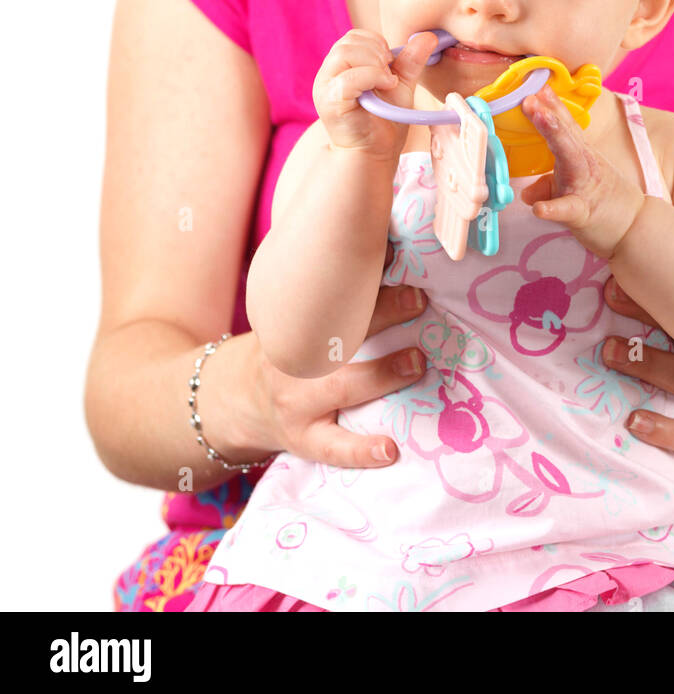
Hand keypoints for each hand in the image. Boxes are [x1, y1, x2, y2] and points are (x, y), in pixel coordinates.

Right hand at [251, 245, 429, 466]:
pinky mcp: (305, 440)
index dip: (360, 273)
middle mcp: (294, 360)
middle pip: (338, 333)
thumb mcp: (297, 314)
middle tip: (418, 299)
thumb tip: (387, 242)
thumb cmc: (287, 348)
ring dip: (381, 374)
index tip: (393, 253)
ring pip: (341, 387)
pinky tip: (391, 450)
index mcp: (294, 324)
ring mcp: (297, 403)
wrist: (235, 400)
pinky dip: (362, 451)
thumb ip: (335, 289)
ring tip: (417, 361)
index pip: (329, 294)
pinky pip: (334, 448)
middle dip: (380, 314)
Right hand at [312, 28, 438, 160]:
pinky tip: (386, 87)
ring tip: (387, 82)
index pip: (353, 37)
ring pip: (346, 54)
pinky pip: (349, 77)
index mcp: (340, 67)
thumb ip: (410, 60)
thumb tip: (429, 36)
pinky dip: (373, 76)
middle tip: (390, 74)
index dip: (377, 43)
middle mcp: (328, 74)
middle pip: (348, 42)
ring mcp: (325, 87)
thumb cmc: (383, 121)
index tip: (391, 63)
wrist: (373, 153)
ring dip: (375, 63)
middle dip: (377, 52)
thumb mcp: (400, 84)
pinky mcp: (330, 101)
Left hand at [520, 85, 644, 259]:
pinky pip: (568, 209)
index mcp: (581, 156)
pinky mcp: (583, 213)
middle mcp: (584, 165)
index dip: (553, 106)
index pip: (566, 127)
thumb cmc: (603, 206)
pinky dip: (553, 208)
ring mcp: (584, 187)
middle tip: (530, 97)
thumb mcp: (572, 191)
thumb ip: (548, 187)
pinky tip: (539, 208)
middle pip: (565, 135)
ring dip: (554, 137)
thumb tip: (526, 194)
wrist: (635, 229)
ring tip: (540, 118)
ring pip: (568, 158)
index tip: (539, 86)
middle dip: (548, 115)